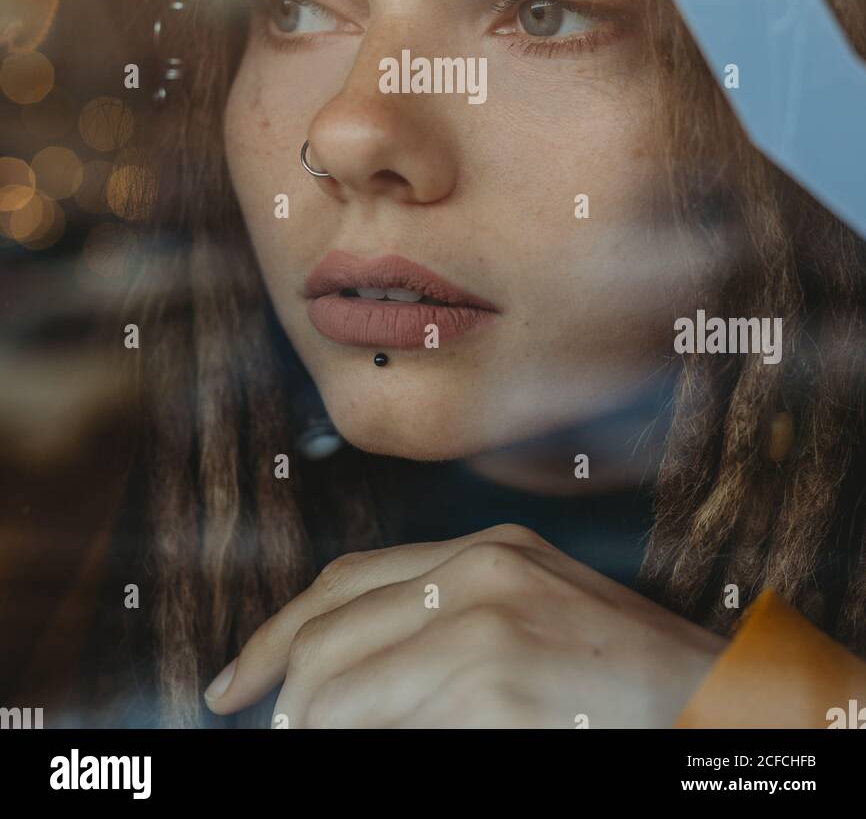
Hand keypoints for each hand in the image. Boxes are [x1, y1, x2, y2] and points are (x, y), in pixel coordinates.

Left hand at [205, 523, 725, 728]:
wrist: (717, 701)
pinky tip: (357, 752)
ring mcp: (486, 625)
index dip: (278, 632)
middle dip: (276, 687)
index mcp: (484, 548)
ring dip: (310, 726)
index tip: (238, 679)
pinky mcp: (495, 685)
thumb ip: (448, 618)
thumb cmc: (623, 673)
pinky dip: (359, 744)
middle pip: (328, 627)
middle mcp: (478, 570)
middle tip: (255, 725)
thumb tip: (351, 672)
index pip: (343, 578)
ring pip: (340, 686)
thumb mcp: (533, 612)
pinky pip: (390, 726)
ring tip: (305, 744)